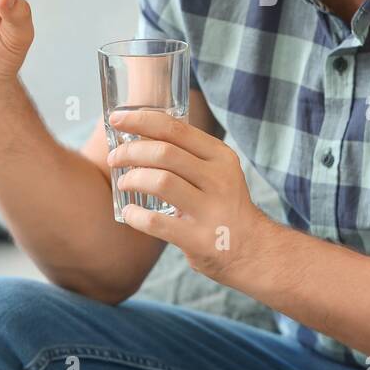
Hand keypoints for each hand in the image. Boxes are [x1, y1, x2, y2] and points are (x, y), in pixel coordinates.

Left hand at [106, 109, 272, 285]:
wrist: (254, 250)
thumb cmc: (224, 206)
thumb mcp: (216, 173)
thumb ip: (187, 156)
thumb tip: (137, 136)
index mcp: (220, 156)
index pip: (175, 128)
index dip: (141, 120)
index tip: (116, 119)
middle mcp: (219, 179)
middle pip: (164, 153)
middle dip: (130, 151)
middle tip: (115, 158)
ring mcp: (211, 210)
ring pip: (160, 181)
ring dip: (132, 179)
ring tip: (123, 183)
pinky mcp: (200, 239)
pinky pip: (156, 223)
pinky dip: (135, 216)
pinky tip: (130, 213)